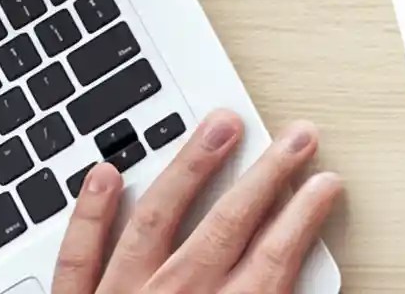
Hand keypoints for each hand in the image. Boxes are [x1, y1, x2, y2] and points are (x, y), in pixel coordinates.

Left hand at [52, 110, 342, 293]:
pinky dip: (91, 213)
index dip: (305, 214)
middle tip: (296, 136)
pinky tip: (107, 173)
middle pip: (228, 226)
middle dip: (268, 174)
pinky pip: (79, 256)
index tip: (326, 182)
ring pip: (158, 220)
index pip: (274, 257)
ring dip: (192, 168)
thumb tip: (309, 281)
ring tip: (219, 126)